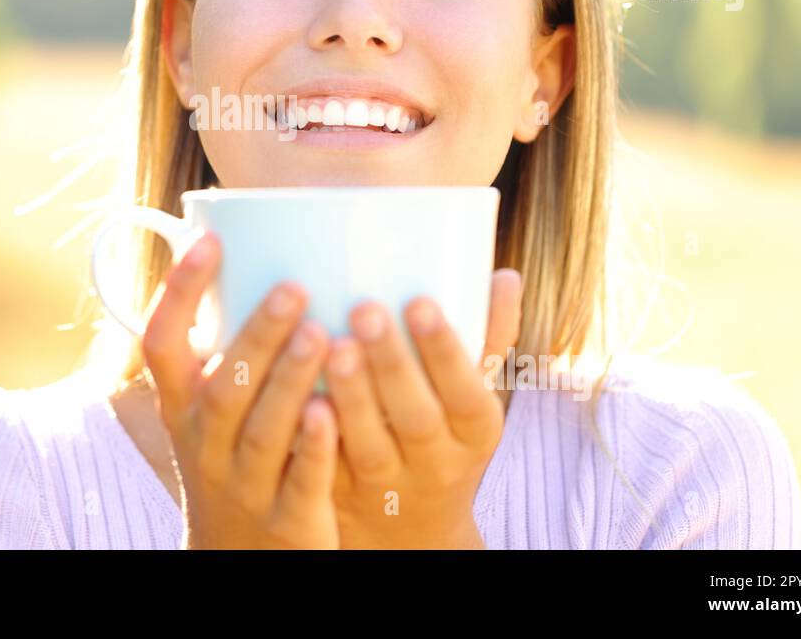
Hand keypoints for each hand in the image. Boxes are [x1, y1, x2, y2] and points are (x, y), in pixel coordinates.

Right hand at [141, 231, 340, 549]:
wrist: (236, 561)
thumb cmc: (233, 461)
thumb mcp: (211, 414)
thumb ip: (230, 353)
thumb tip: (256, 255)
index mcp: (183, 408)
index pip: (162, 345)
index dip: (178, 293)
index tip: (208, 242)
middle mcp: (204, 443)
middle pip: (224, 386)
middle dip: (257, 335)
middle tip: (294, 288)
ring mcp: (242, 484)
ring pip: (263, 430)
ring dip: (290, 381)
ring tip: (323, 334)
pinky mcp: (286, 520)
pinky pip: (300, 481)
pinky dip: (313, 447)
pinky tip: (331, 412)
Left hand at [322, 269, 522, 548]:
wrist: (412, 526)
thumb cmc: (444, 431)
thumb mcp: (473, 393)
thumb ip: (487, 337)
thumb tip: (503, 274)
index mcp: (474, 431)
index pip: (468, 392)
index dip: (445, 351)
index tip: (420, 303)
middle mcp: (436, 462)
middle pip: (416, 417)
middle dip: (391, 363)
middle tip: (365, 310)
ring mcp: (387, 484)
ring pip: (368, 445)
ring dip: (351, 396)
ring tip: (332, 345)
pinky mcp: (341, 496)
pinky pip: (326, 467)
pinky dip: (313, 435)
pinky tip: (298, 396)